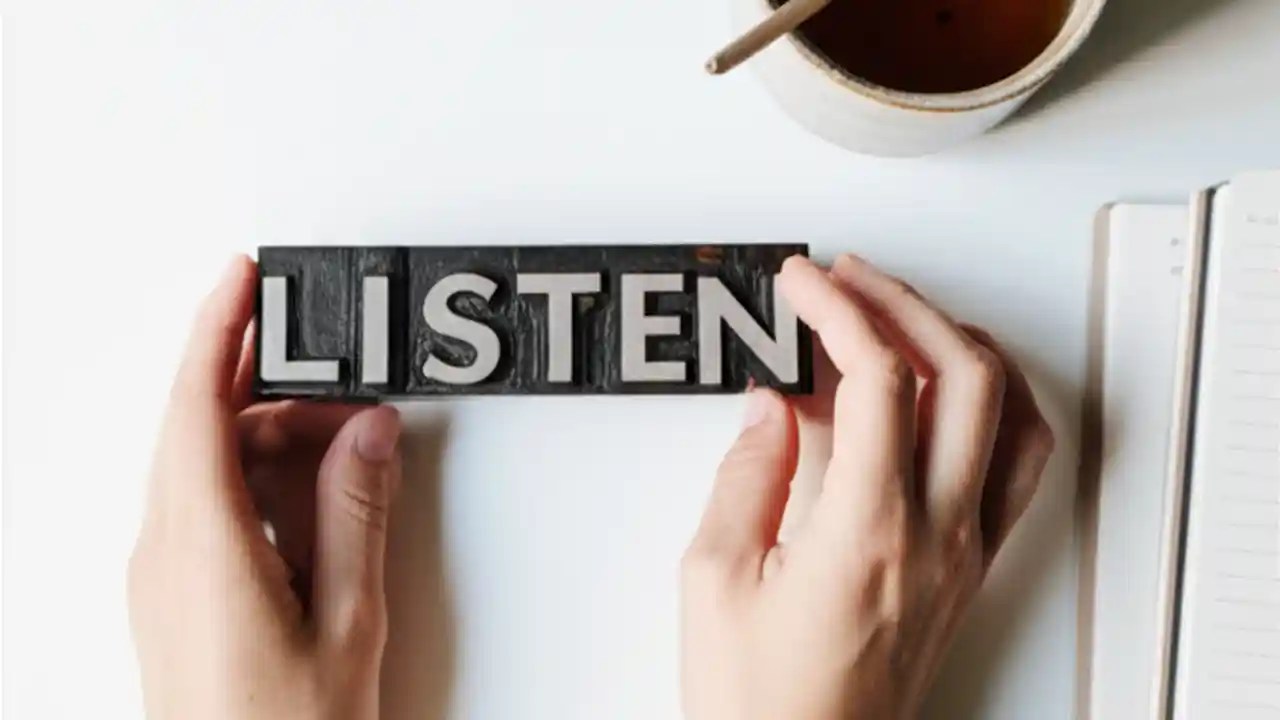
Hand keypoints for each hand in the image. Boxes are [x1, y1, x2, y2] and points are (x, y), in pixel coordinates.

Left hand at [127, 256, 402, 719]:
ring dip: (271, 442)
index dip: (218, 329)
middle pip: (203, 428)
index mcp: (202, 547)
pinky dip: (257, 482)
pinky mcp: (173, 594)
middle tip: (344, 386)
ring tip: (347, 453)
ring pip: (206, 466)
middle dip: (271, 389)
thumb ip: (356, 514)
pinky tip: (311, 501)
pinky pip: (206, 505)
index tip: (242, 277)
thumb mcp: (347, 620)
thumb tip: (368, 431)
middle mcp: (165, 551)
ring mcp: (162, 574)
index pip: (197, 406)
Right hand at [680, 255, 1053, 719]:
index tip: (803, 282)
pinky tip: (955, 389)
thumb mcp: (715, 579)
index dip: (838, 309)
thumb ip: (746, 474)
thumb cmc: (761, 702)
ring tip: (905, 315)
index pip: (876, 377)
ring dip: (960, 343)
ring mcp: (965, 551)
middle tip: (847, 279)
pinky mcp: (970, 570)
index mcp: (867, 530)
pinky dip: (995, 403)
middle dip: (904, 301)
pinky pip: (1017, 463)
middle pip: (958, 372)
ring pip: (1008, 411)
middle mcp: (935, 534)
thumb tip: (769, 407)